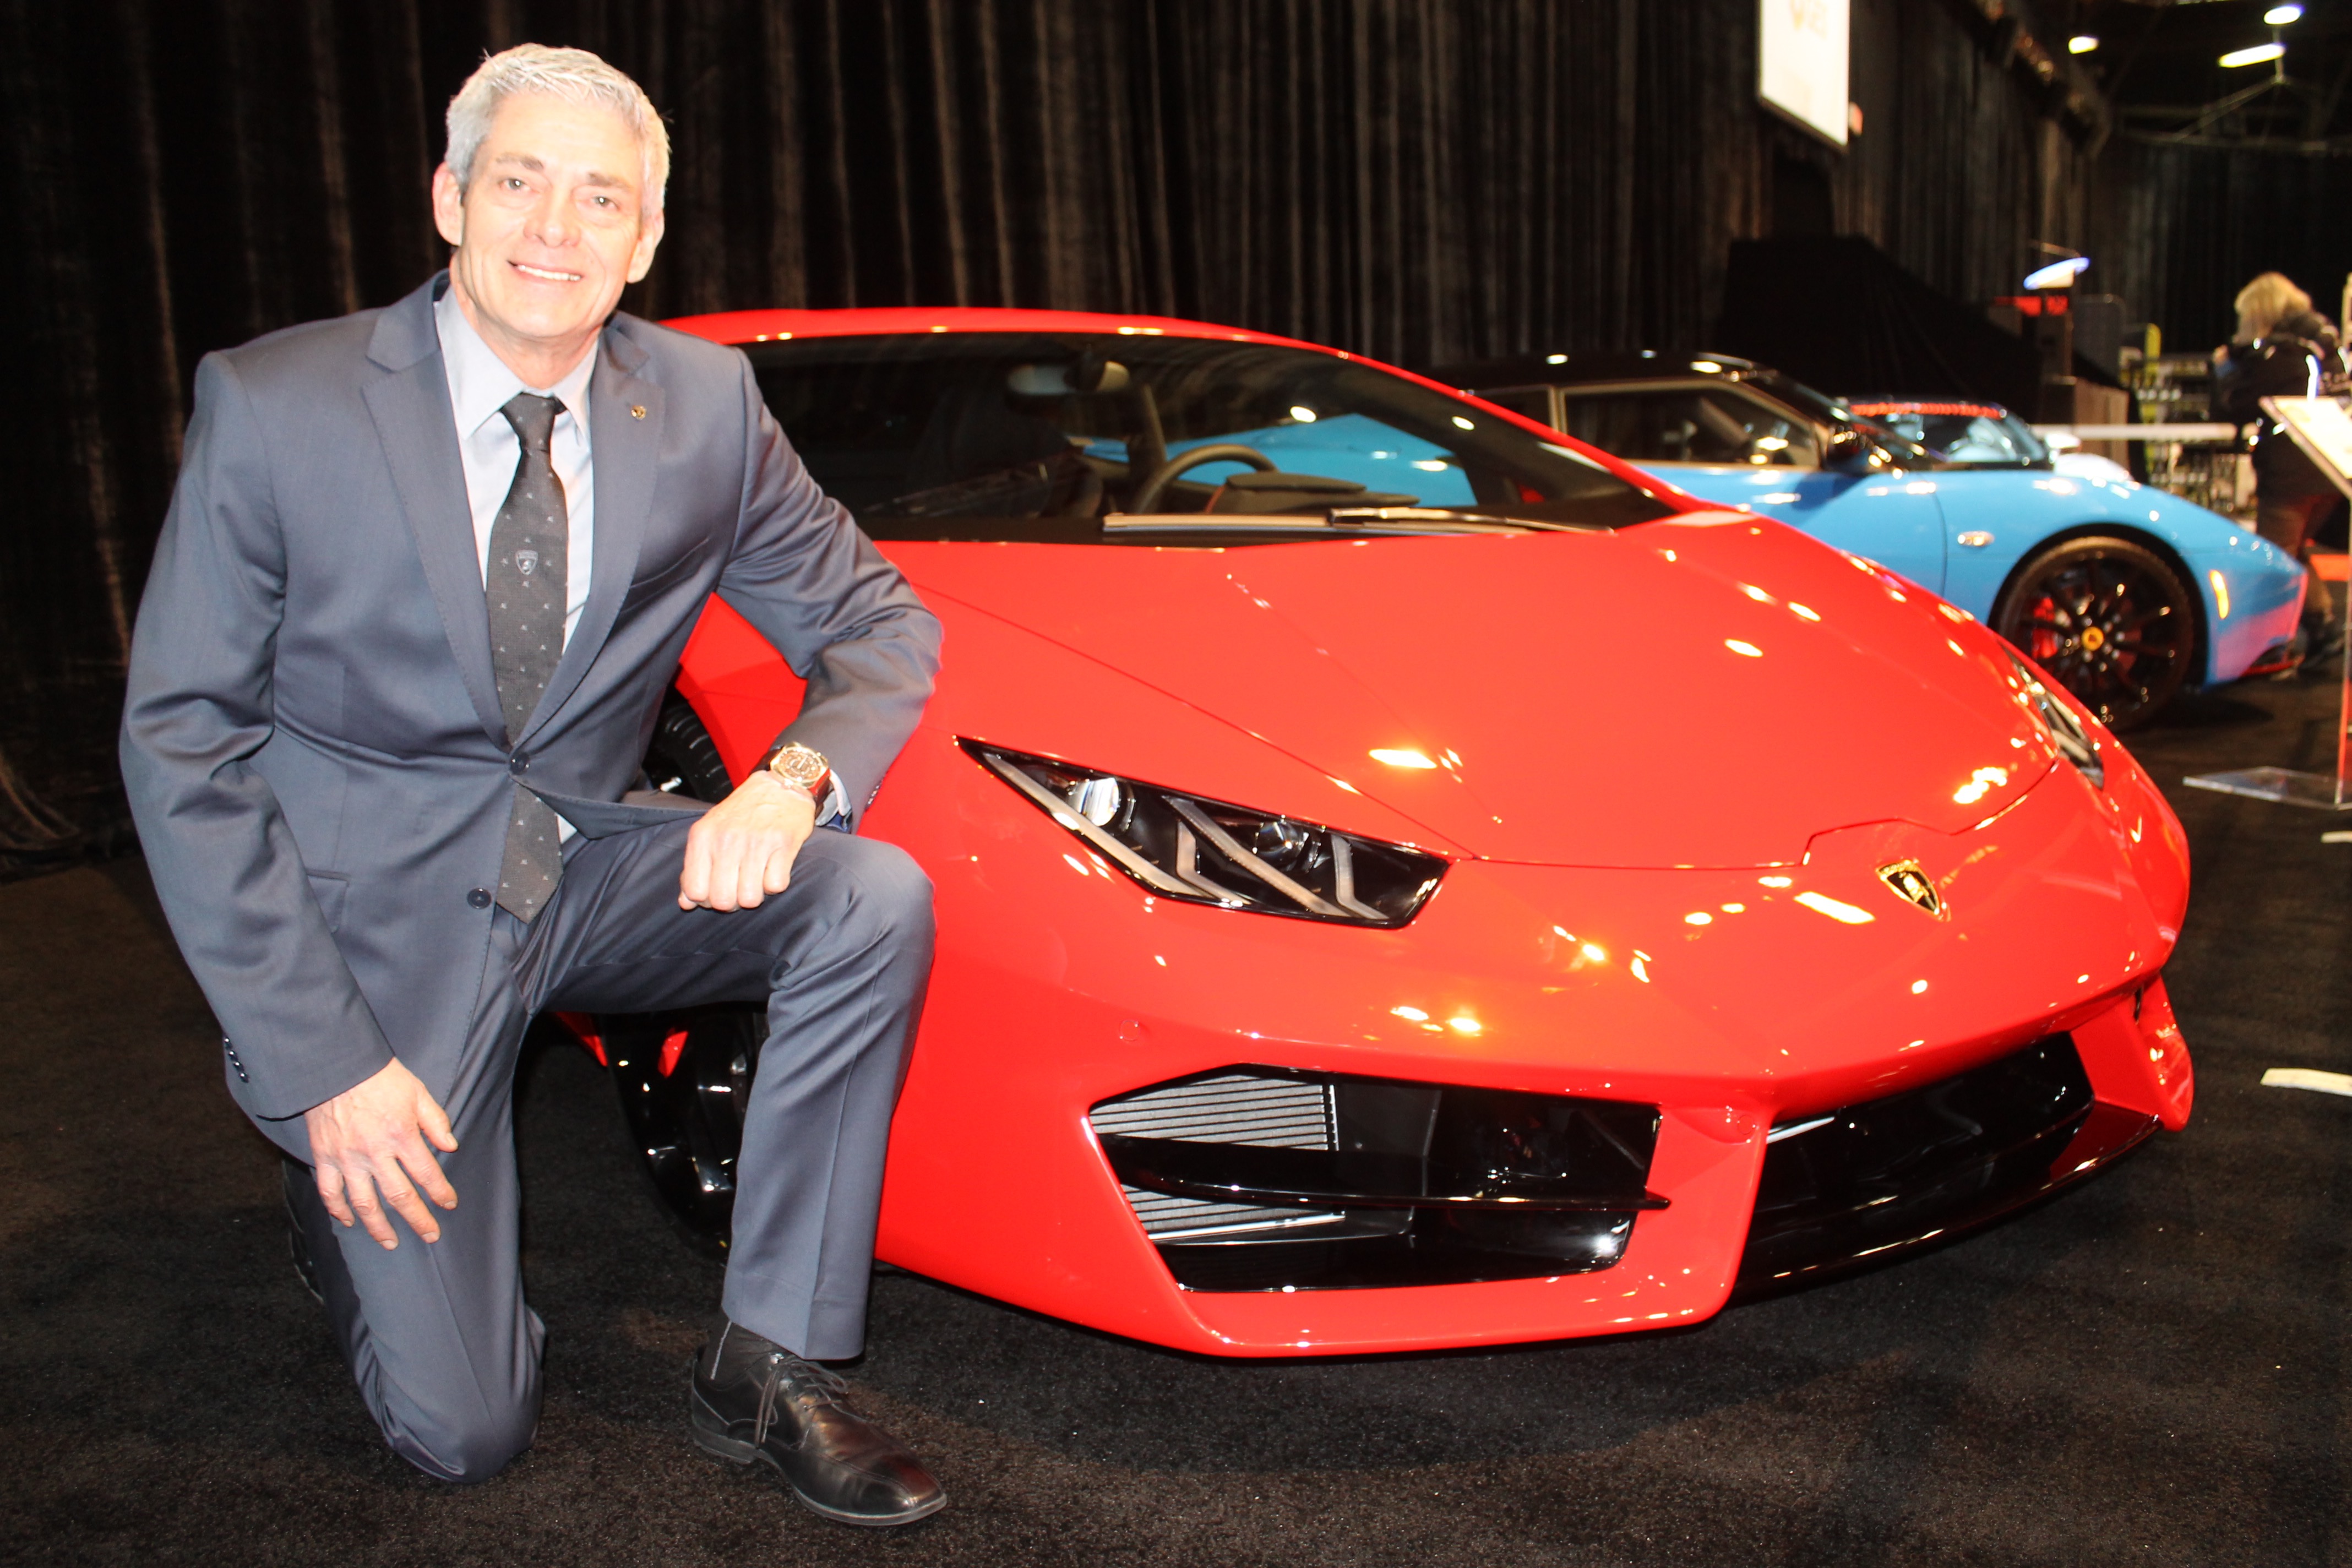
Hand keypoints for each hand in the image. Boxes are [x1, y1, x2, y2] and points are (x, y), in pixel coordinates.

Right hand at [303, 1058, 458, 1248]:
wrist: (336, 1065)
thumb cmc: (379, 1076)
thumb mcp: (417, 1092)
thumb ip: (435, 1121)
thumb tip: (451, 1146)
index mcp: (401, 1135)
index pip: (427, 1174)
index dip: (440, 1192)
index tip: (449, 1204)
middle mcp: (375, 1152)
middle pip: (399, 1196)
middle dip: (417, 1220)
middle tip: (429, 1236)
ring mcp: (347, 1158)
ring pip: (364, 1203)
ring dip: (379, 1227)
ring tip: (390, 1243)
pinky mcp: (324, 1157)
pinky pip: (330, 1192)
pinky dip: (338, 1211)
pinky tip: (348, 1223)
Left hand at [679, 769, 816, 910]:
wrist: (779, 787)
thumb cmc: (742, 813)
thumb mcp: (710, 833)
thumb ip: (694, 867)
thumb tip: (686, 903)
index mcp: (703, 836)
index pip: (695, 891)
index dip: (707, 901)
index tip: (717, 890)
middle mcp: (726, 839)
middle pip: (723, 900)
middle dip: (733, 902)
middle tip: (739, 887)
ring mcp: (755, 842)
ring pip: (750, 899)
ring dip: (755, 894)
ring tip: (756, 878)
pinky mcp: (783, 844)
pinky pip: (776, 887)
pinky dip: (775, 883)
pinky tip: (772, 867)